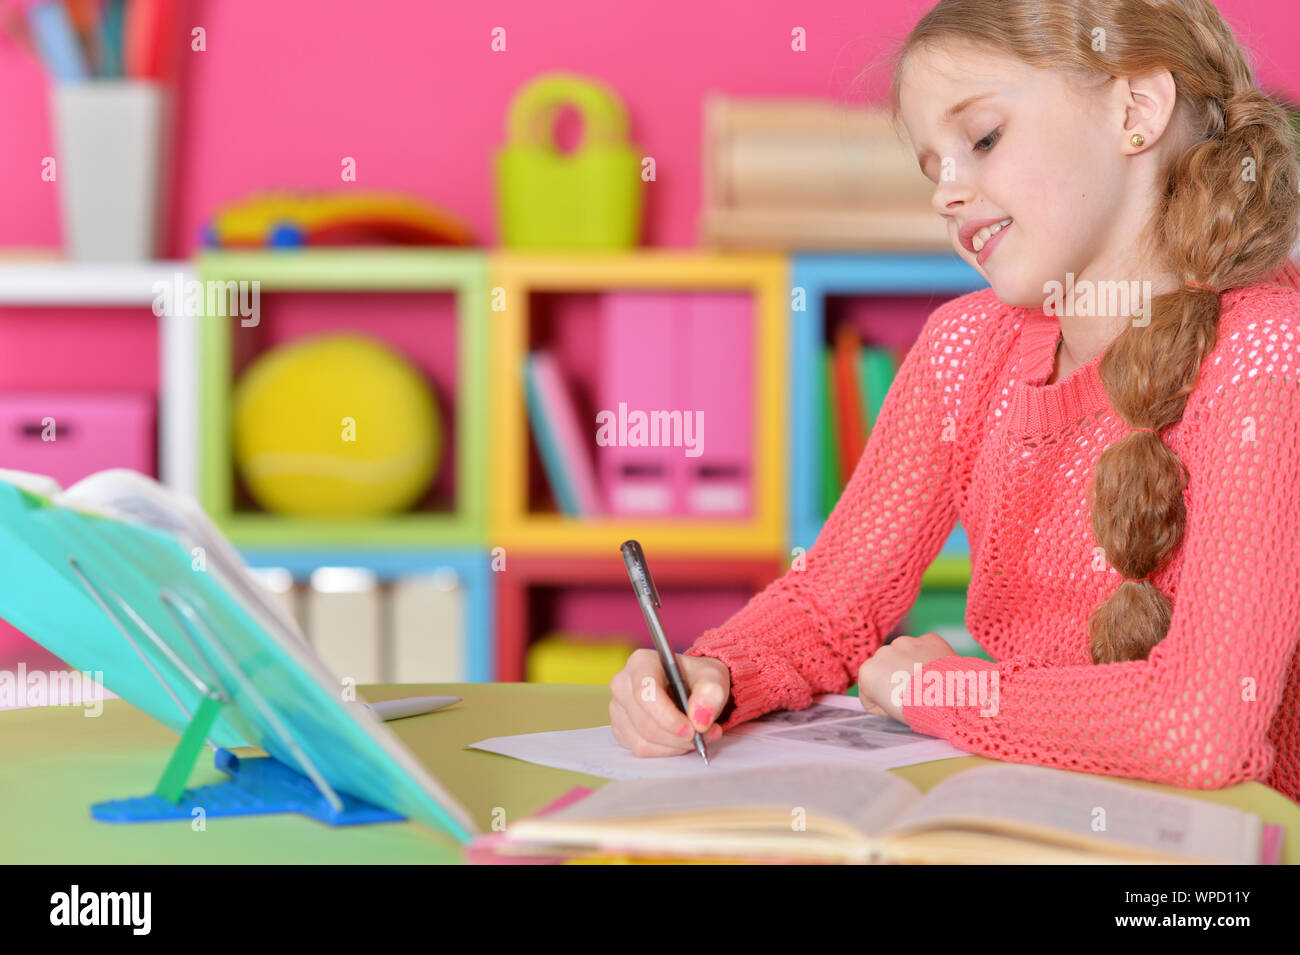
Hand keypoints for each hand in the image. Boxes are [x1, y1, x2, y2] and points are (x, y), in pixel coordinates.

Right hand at [609, 649, 730, 757]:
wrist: (692, 687)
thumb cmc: (698, 679)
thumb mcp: (714, 678)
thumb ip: (711, 694)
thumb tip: (699, 720)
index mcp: (641, 663)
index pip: (646, 695)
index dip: (669, 718)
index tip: (693, 730)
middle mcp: (622, 683)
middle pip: (646, 724)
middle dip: (679, 737)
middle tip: (705, 735)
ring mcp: (617, 707)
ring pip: (643, 741)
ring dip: (675, 746)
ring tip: (696, 736)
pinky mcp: (619, 728)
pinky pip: (640, 749)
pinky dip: (665, 750)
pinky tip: (679, 738)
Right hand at [857, 633, 956, 721]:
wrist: (948, 698)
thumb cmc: (917, 709)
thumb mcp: (890, 710)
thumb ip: (884, 696)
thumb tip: (891, 692)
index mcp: (868, 672)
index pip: (869, 688)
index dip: (882, 700)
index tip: (896, 707)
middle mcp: (883, 652)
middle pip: (887, 667)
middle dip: (897, 677)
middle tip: (913, 695)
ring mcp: (906, 642)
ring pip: (906, 655)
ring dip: (913, 665)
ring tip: (928, 684)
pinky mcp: (929, 639)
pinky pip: (926, 648)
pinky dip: (931, 658)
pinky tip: (938, 673)